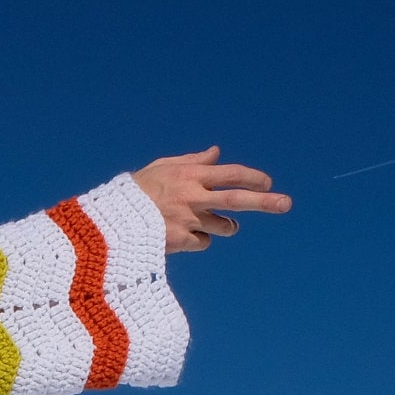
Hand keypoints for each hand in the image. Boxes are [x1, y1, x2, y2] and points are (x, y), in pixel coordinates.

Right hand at [130, 148, 290, 251]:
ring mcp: (188, 221)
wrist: (108, 221)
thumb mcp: (161, 168)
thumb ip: (192, 161)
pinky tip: (181, 235)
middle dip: (266, 201)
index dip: (253, 178)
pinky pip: (204, 242)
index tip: (267, 183)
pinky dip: (199, 239)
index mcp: (191, 176)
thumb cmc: (135, 191)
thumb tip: (216, 152)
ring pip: (224, 226)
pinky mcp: (181, 241)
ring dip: (225, 225)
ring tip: (213, 223)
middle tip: (286, 204)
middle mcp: (194, 198)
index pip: (232, 174)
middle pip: (237, 200)